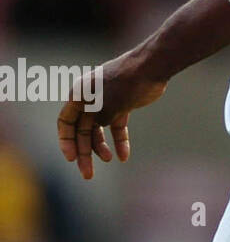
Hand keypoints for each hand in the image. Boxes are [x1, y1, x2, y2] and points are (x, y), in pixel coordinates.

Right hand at [57, 51, 167, 179]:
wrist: (151, 67)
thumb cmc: (125, 83)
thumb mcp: (106, 105)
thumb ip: (96, 120)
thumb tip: (95, 134)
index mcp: (79, 95)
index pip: (65, 123)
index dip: (66, 142)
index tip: (71, 158)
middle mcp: (90, 99)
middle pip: (82, 131)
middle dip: (84, 153)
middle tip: (88, 174)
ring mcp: (107, 103)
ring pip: (99, 130)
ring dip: (101, 147)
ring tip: (107, 159)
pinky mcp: (123, 105)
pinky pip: (117, 127)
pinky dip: (119, 141)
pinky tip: (123, 157)